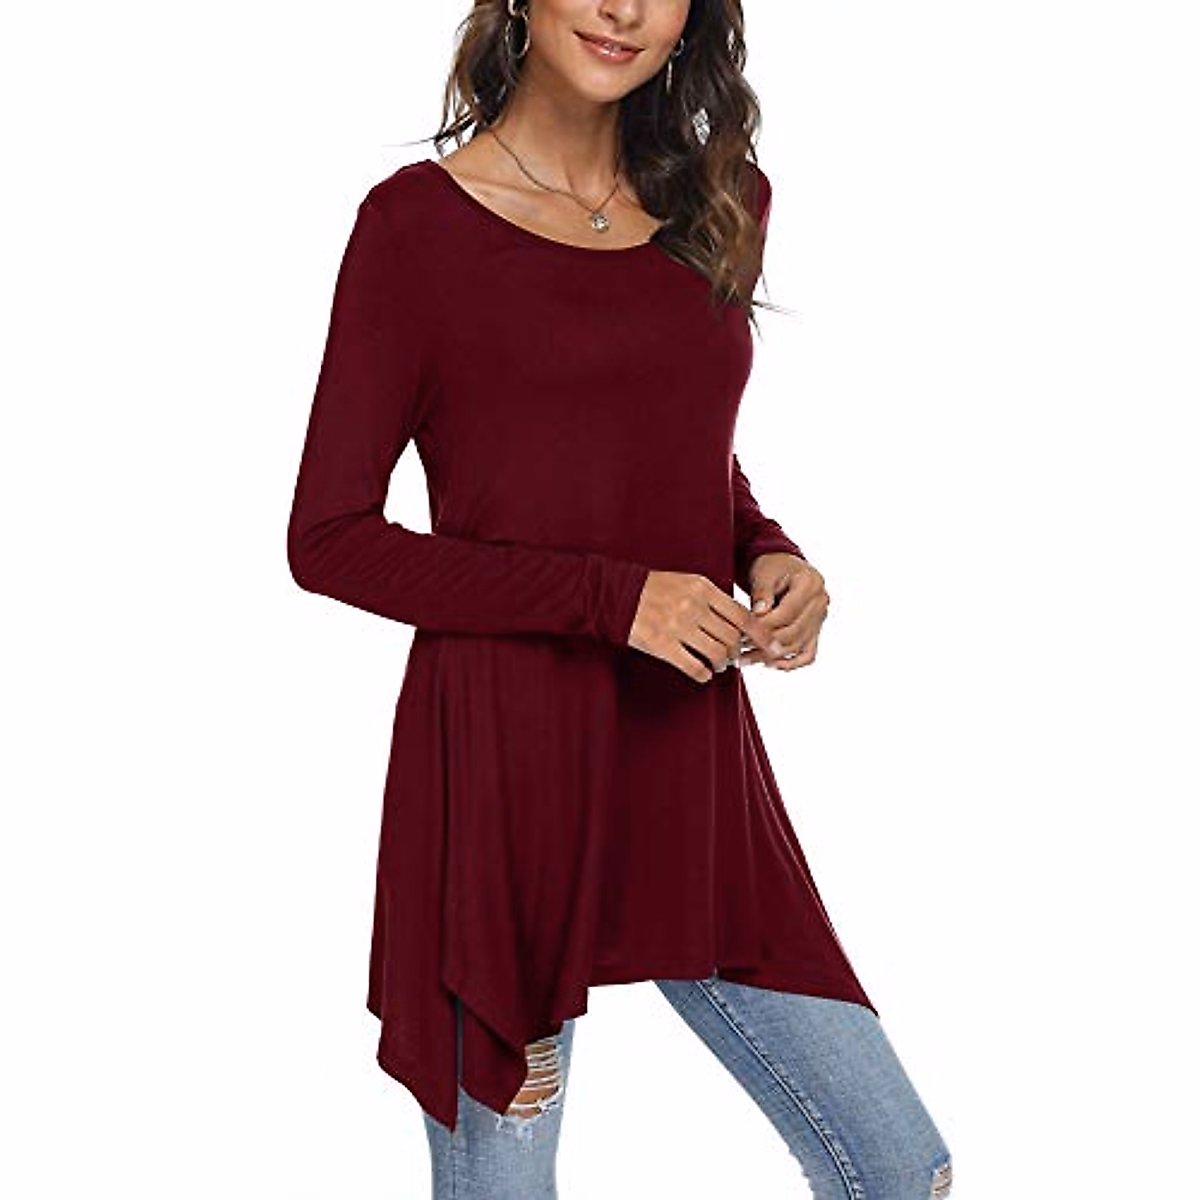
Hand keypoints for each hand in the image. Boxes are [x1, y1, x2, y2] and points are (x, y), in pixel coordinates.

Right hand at [628, 569, 777, 682]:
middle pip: (732, 638)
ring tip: (718, 665)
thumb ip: (714, 598)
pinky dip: (704, 674)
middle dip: (738, 653)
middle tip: (734, 658)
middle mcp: (694, 607)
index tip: (774, 646)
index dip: (763, 635)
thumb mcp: (688, 582)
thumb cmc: (656, 588)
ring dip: (722, 664)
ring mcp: (677, 627)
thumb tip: (741, 619)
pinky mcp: (662, 645)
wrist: (617, 594)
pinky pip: (694, 667)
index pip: (743, 616)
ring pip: (716, 654)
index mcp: (703, 589)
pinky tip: (703, 674)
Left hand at [736, 554, 829, 670]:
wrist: (784, 568)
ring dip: (770, 657)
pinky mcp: (816, 631)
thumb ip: (762, 592)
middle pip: (793, 633)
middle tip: (738, 650)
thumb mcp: (764, 572)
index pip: (787, 613)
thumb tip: (758, 614)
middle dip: (764, 644)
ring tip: (744, 660)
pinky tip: (768, 665)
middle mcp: (821, 602)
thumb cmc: (772, 567)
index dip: (763, 626)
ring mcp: (820, 619)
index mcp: (811, 584)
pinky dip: (790, 663)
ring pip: (798, 647)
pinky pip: (808, 654)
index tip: (741, 633)